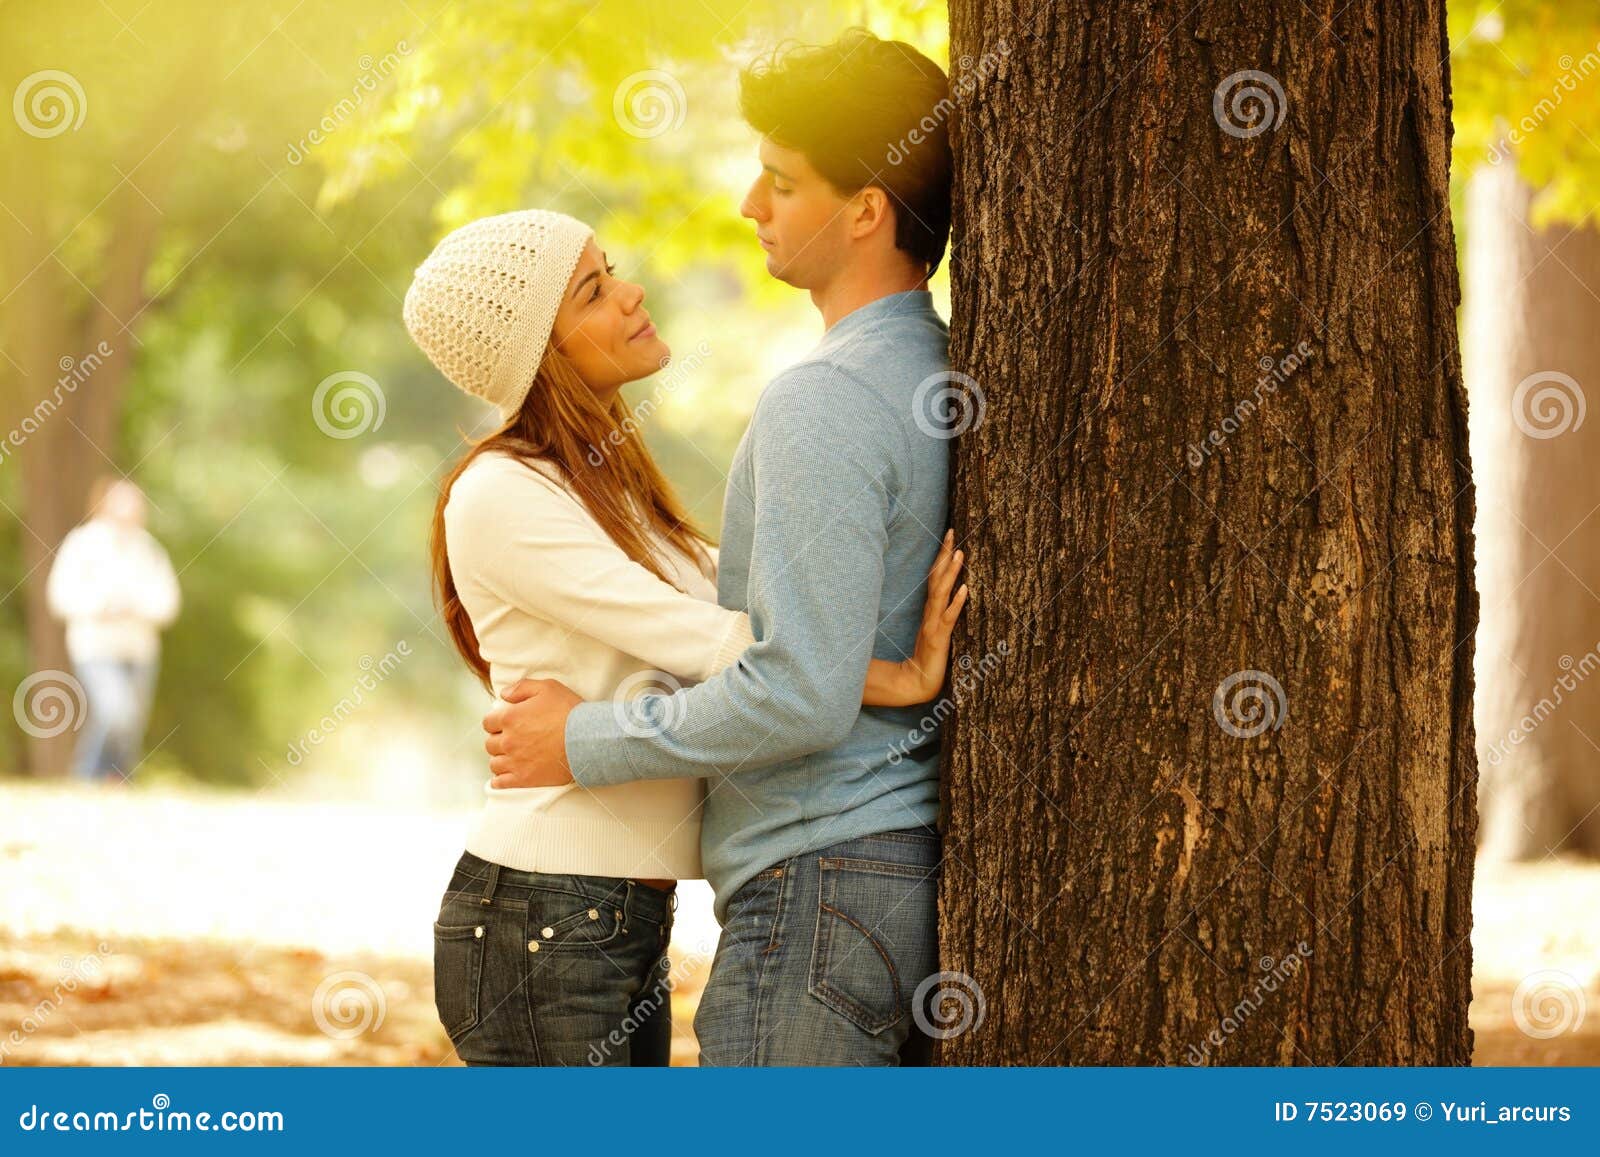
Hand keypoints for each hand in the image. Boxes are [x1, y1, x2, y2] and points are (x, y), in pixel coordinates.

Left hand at [482, 678, 581, 788]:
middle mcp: (508, 740)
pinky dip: (500, 780)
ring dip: (501, 759)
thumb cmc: (569, 712)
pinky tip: (506, 775)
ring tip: (513, 757)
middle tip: (513, 740)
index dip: (496, 722)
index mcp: (510, 717)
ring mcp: (515, 761)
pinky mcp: (524, 779)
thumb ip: (522, 688)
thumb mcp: (548, 688)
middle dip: (499, 740)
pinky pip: (501, 783)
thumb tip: (504, 694)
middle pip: (490, 743)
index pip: (488, 722)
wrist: (587, 740)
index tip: (506, 724)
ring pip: (495, 763)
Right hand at [904, 530, 968, 700]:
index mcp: (930, 609)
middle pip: (937, 578)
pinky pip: (949, 617)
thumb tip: (953, 596)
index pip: (936, 577)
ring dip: (950, 573)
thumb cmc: (929, 657)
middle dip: (944, 555)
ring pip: (941, 593)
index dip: (941, 556)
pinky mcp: (939, 638)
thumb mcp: (935, 631)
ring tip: (959, 553)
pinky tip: (965, 589)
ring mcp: (933, 624)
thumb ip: (941, 613)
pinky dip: (956, 602)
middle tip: (952, 533)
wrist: (918, 682)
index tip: (949, 536)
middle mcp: (930, 612)